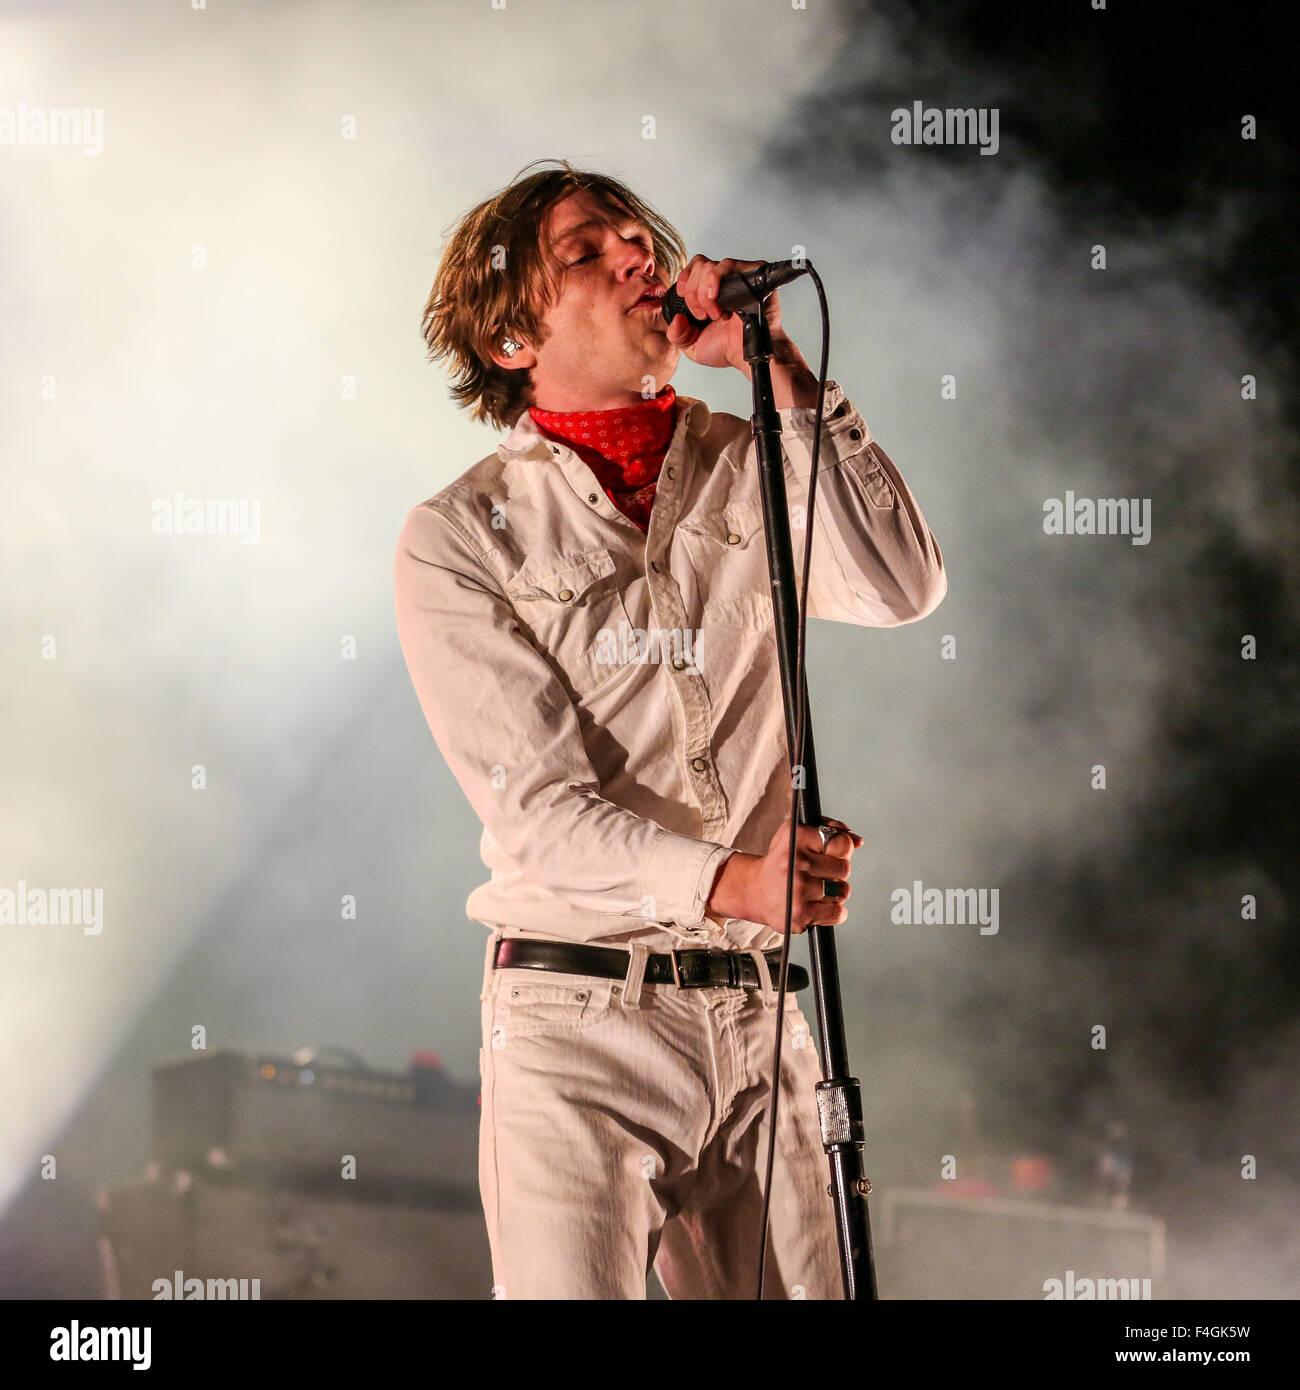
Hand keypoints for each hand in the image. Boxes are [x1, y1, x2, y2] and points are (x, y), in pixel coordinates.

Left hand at [665, 254, 788, 370]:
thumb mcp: (692, 346)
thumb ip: (676, 334)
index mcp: (709, 291)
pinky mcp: (752, 275)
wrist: (746, 355)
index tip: (684, 297)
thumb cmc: (726, 350)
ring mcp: (738, 277)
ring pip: (712, 265)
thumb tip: (675, 320)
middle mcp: (724, 282)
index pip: (694, 267)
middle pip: (699, 264)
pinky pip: (730, 264)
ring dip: (705, 291)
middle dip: (694, 292)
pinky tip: (717, 299)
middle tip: (704, 315)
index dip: (685, 279)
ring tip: (715, 313)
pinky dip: (716, 279)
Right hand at [706, 816, 862, 933]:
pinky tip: (818, 904)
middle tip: (820, 872)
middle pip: (844, 869)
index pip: (842, 844)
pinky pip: (838, 913)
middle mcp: (796, 862)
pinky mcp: (800, 914)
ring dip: (834, 891)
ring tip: (815, 888)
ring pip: (842, 891)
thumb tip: (857, 841)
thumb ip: (830, 829)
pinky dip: (834, 911)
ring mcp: (798, 890)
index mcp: (796, 838)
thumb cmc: (781, 860)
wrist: (754, 890)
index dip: (841, 849)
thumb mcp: (797, 833)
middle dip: (837, 871)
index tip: (830, 853)